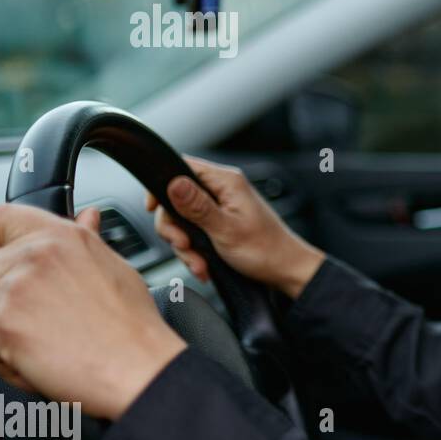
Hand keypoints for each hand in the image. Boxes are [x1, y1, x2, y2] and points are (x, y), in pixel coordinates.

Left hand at [0, 204, 186, 419]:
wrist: (138, 368)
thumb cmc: (132, 327)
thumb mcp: (115, 268)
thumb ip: (86, 241)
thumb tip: (86, 218)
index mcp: (61, 236)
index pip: (0, 220)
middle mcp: (34, 256)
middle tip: (29, 322)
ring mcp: (14, 290)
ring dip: (0, 334)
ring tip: (43, 345)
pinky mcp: (2, 327)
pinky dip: (5, 362)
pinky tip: (41, 361)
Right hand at [146, 155, 323, 298]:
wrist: (286, 272)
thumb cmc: (265, 250)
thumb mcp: (225, 229)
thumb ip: (197, 206)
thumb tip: (172, 182)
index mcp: (227, 182)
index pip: (182, 167)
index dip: (162, 186)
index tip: (154, 209)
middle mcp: (223, 190)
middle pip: (176, 199)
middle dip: (175, 228)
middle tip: (185, 246)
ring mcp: (222, 208)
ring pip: (183, 221)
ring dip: (186, 246)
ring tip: (200, 264)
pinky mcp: (221, 224)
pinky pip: (195, 234)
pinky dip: (195, 252)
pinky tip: (204, 266)